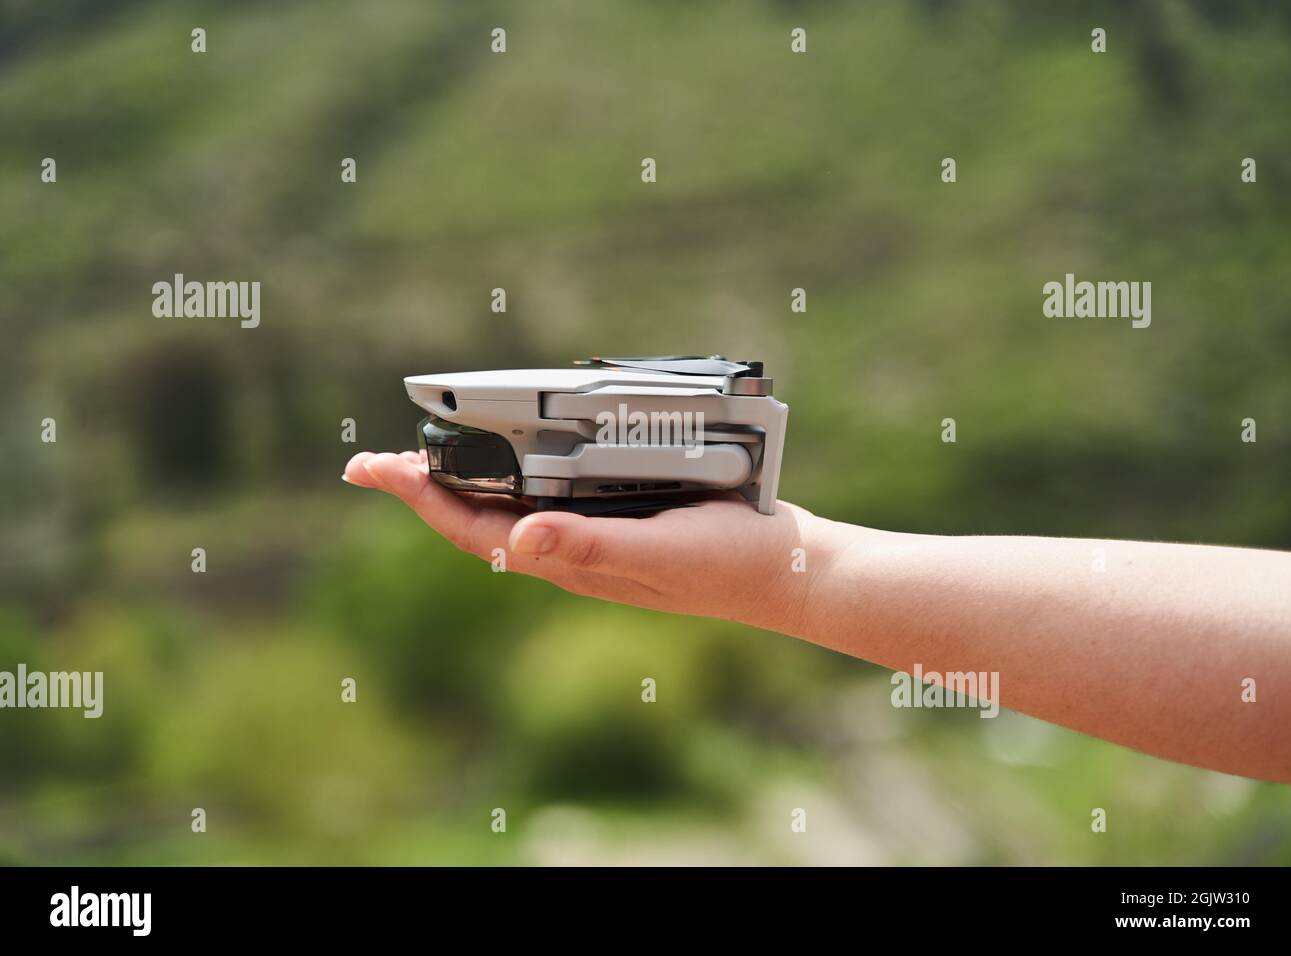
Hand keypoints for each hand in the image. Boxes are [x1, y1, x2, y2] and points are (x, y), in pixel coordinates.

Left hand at [343, 450, 822, 631]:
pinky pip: (553, 493)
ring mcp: (594, 536)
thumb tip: (515, 538)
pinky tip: (520, 450)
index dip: (418, 498)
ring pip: (511, 505)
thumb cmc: (725, 565)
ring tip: (430, 451)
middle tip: (377, 458)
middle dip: (426, 487)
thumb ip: (590, 546)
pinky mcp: (622, 517)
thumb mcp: (658, 553)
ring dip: (466, 478)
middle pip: (479, 517)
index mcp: (568, 562)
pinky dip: (520, 471)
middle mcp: (571, 551)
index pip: (472, 530)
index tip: (371, 468)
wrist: (784, 572)